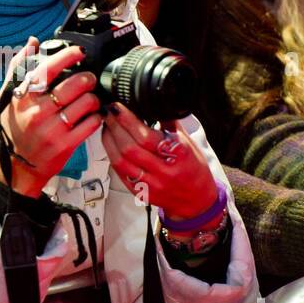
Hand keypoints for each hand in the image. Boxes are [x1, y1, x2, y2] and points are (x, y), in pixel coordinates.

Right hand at [0, 38, 102, 198]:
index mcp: (23, 97)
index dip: (67, 56)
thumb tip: (32, 42)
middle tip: (88, 79)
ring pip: (86, 103)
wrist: (20, 166)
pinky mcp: (66, 145)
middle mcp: (37, 112)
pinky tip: (92, 115)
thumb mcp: (10, 98)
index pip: (47, 70)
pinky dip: (97, 116)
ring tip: (90, 98)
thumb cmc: (17, 128)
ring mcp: (52, 130)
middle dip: (87, 78)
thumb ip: (19, 67)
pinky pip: (91, 123)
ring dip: (94, 97)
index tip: (79, 51)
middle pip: (74, 84)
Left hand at [102, 103, 215, 218]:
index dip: (127, 120)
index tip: (118, 107)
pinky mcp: (141, 194)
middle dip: (115, 127)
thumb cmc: (193, 169)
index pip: (146, 136)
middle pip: (129, 148)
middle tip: (109, 113)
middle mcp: (164, 172)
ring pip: (120, 161)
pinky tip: (110, 144)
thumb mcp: (188, 142)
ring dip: (109, 141)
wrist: (196, 200)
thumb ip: (170, 123)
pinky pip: (120, 173)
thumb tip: (152, 102)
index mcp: (178, 155)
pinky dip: (112, 155)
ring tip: (107, 126)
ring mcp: (151, 185)